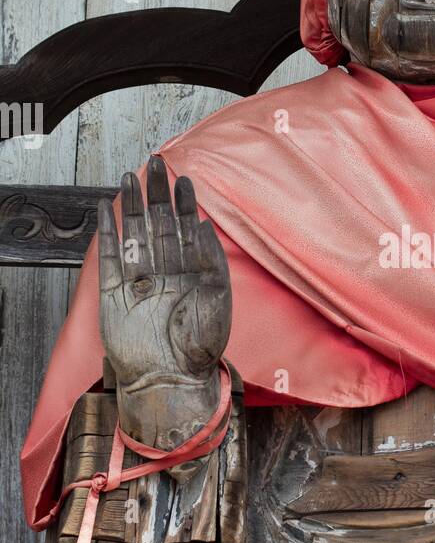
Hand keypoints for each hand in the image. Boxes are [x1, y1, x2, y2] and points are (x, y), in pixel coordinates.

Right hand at [98, 156, 231, 448]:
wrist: (170, 380)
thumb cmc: (201, 346)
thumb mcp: (217, 298)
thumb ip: (210, 260)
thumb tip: (202, 224)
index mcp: (192, 273)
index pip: (186, 228)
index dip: (184, 203)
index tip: (183, 178)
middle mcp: (165, 273)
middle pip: (158, 224)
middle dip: (157, 193)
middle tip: (155, 162)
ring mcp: (138, 281)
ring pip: (134, 234)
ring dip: (131, 206)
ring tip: (129, 178)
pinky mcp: (114, 294)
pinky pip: (110, 257)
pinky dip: (109, 234)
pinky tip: (108, 211)